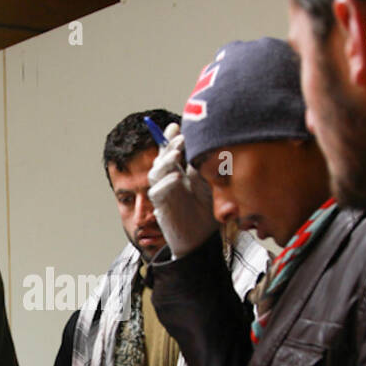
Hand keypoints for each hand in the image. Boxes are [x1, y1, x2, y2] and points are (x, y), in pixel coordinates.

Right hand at [146, 122, 216, 256]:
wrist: (203, 239)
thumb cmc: (208, 211)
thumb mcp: (210, 182)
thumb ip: (203, 165)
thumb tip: (204, 143)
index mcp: (180, 171)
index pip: (171, 150)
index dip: (170, 138)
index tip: (177, 127)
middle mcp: (169, 180)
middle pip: (162, 157)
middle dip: (169, 145)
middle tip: (180, 137)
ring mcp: (164, 193)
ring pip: (156, 172)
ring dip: (165, 161)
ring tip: (177, 154)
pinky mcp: (162, 207)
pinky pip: (157, 192)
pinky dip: (165, 184)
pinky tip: (177, 178)